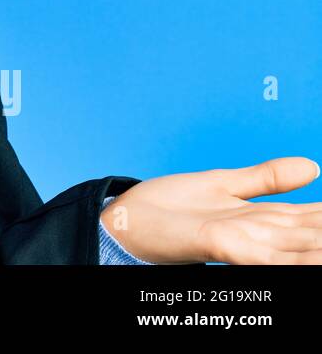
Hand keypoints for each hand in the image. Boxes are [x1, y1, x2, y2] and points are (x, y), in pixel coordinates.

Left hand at [101, 156, 321, 263]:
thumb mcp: (224, 185)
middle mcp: (264, 237)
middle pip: (318, 236)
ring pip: (304, 251)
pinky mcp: (222, 244)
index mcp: (268, 221)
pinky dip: (295, 259)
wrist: (124, 222)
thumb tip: (314, 167)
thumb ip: (268, 179)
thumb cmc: (169, 209)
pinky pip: (267, 256)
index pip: (320, 220)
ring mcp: (246, 245)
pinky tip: (312, 258)